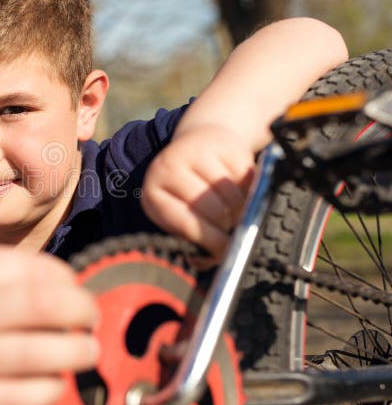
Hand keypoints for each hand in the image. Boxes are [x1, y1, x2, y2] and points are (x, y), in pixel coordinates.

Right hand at [0, 244, 98, 404]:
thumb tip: (45, 282)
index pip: (32, 268)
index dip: (69, 281)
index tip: (77, 292)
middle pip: (46, 304)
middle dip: (83, 313)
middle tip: (92, 321)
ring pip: (41, 353)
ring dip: (76, 353)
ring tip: (83, 352)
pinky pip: (19, 397)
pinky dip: (48, 389)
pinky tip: (51, 385)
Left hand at [141, 125, 254, 261]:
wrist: (199, 143)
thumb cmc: (188, 191)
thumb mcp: (179, 215)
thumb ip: (191, 241)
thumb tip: (205, 262)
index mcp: (154, 193)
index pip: (186, 222)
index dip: (210, 241)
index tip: (225, 250)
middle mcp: (169, 168)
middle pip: (213, 209)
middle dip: (228, 225)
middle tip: (232, 228)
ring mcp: (195, 151)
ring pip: (232, 195)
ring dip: (241, 209)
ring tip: (235, 210)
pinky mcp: (222, 143)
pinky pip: (247, 177)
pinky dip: (250, 189)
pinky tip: (240, 190)